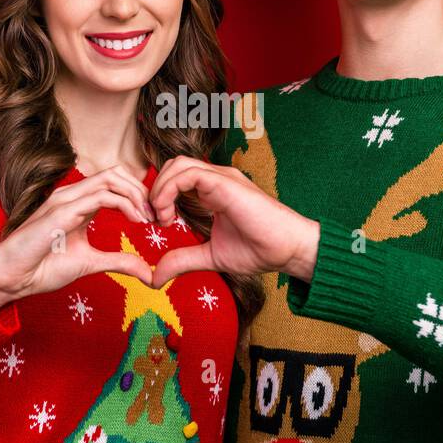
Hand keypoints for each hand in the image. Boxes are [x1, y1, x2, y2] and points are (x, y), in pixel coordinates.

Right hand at [0, 165, 156, 308]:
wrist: (12, 278)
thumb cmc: (42, 268)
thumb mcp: (91, 263)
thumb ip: (119, 262)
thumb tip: (148, 272)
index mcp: (78, 203)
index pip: (114, 181)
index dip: (139, 195)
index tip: (154, 218)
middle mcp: (72, 195)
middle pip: (116, 172)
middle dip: (142, 189)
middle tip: (157, 215)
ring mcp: (65, 199)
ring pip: (111, 177)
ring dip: (137, 195)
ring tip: (148, 218)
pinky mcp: (62, 211)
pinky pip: (101, 196)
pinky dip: (125, 205)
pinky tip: (136, 222)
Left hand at [146, 156, 319, 287]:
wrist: (287, 250)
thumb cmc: (259, 250)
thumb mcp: (210, 256)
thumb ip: (183, 260)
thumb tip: (154, 277)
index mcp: (213, 191)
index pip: (176, 178)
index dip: (159, 197)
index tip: (157, 224)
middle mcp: (216, 179)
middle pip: (172, 166)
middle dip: (155, 189)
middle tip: (154, 219)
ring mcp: (221, 178)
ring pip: (177, 165)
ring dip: (160, 189)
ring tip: (162, 217)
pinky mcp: (224, 183)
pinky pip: (187, 174)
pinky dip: (169, 191)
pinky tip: (169, 215)